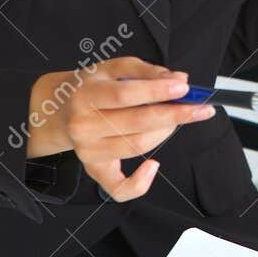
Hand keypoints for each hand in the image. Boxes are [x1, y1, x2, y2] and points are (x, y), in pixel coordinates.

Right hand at [25, 56, 214, 201]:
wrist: (58, 109)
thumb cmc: (92, 87)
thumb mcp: (113, 68)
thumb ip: (146, 71)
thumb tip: (178, 79)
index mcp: (86, 95)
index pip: (125, 95)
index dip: (156, 91)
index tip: (184, 87)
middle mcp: (83, 125)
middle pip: (136, 123)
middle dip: (174, 114)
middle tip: (200, 107)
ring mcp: (88, 150)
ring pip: (137, 146)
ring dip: (166, 132)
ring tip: (180, 118)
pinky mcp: (94, 168)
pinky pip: (117, 187)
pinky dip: (140, 183)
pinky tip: (154, 166)